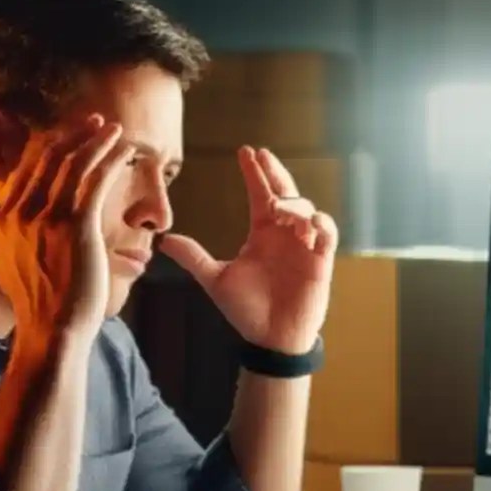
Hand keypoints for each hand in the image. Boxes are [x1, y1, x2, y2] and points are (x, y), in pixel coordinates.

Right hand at [0, 115, 135, 340]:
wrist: (50, 330)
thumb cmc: (35, 304)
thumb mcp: (3, 263)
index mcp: (5, 219)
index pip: (28, 169)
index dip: (50, 146)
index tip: (70, 134)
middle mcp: (22, 212)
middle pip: (50, 159)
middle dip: (75, 135)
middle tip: (96, 121)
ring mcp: (48, 218)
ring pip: (75, 164)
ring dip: (97, 141)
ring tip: (115, 130)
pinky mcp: (76, 225)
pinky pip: (96, 180)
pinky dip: (112, 159)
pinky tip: (125, 150)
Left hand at [159, 146, 337, 353]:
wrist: (269, 338)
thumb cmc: (246, 310)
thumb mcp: (215, 279)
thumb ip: (194, 257)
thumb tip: (163, 241)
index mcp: (261, 233)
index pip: (261, 194)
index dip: (255, 173)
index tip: (247, 151)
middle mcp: (283, 234)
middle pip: (285, 192)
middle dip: (276, 172)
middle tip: (263, 156)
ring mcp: (304, 246)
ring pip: (306, 209)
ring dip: (293, 203)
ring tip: (278, 208)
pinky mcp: (320, 261)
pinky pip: (327, 233)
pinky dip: (321, 223)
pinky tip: (309, 222)